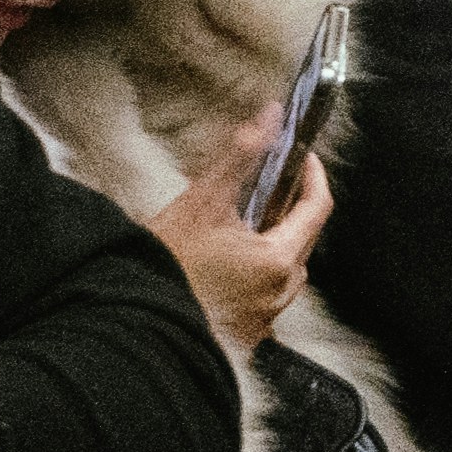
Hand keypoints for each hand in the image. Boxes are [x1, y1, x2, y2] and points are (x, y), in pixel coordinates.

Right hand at [155, 102, 332, 355]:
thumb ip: (240, 157)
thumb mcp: (200, 203)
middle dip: (288, 208)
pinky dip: (254, 273)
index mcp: (278, 259)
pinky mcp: (245, 334)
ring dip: (271, 242)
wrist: (133, 328)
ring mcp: (264, 318)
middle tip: (265, 186)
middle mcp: (280, 292)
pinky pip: (264, 294)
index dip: (312, 175)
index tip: (301, 156)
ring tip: (240, 226)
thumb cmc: (165, 269)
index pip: (318, 207)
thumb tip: (270, 117)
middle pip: (302, 238)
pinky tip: (225, 266)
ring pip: (283, 267)